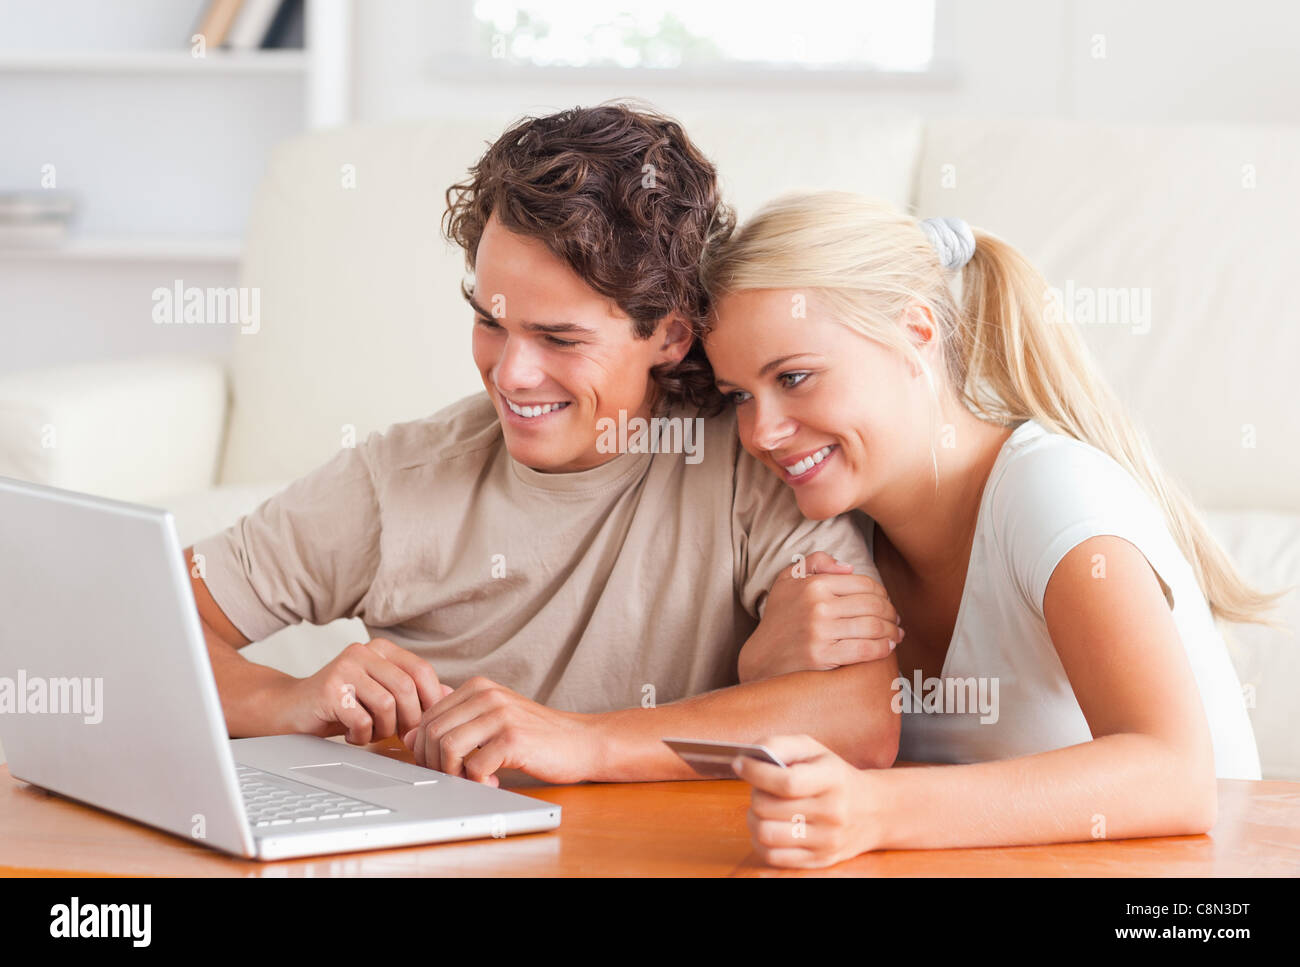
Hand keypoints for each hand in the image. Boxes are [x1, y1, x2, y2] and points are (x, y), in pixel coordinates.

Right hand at [274, 637, 450, 744]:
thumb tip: (449, 695)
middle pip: (408, 688)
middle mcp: (363, 652)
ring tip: (372, 732)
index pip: (422, 670)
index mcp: (381, 649)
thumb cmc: (342, 704)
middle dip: (410, 720)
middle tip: (401, 735)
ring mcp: (344, 669)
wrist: (291, 709)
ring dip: (384, 729)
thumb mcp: (382, 693)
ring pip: (387, 705)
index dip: (430, 701)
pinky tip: (353, 734)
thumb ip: (414, 690)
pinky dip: (363, 735)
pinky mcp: (329, 691)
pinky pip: (363, 720)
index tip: (426, 723)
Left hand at [402, 676, 600, 785]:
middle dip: (434, 762)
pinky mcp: (513, 739)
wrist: (581, 741)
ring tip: (471, 780)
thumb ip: (456, 721)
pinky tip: (492, 782)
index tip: (441, 765)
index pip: (427, 717)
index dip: (424, 747)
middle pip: (432, 733)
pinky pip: (474, 767)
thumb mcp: (493, 718)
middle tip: (453, 777)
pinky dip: (477, 782)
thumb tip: (409, 736)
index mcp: (477, 687)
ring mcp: (501, 715)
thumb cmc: (536, 734)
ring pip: (448, 748)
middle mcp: (487, 695)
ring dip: (453, 773)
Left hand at [732, 734, 882, 867]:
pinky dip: (760, 840)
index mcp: (833, 779)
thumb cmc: (835, 775)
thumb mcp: (814, 750)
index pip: (786, 782)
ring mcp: (826, 840)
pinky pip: (773, 856)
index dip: (756, 773)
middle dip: (755, 793)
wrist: (874, 811)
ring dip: (753, 818)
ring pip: (766, 833)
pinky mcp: (819, 860)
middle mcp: (832, 812)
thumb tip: (746, 758)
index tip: (740, 764)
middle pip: (768, 807)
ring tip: (762, 808)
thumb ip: (780, 745)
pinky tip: (768, 825)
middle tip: (760, 787)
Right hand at [738, 551, 902, 681]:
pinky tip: (888, 647)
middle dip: (891, 613)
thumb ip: (815, 562)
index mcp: (813, 585)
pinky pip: (864, 650)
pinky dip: (883, 648)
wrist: (760, 658)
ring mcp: (820, 632)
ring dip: (892, 631)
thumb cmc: (779, 618)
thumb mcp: (787, 580)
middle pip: (873, 605)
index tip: (886, 602)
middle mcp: (817, 606)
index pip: (864, 584)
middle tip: (896, 620)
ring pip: (873, 627)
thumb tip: (848, 568)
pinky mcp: (823, 656)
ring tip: (896, 634)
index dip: (882, 593)